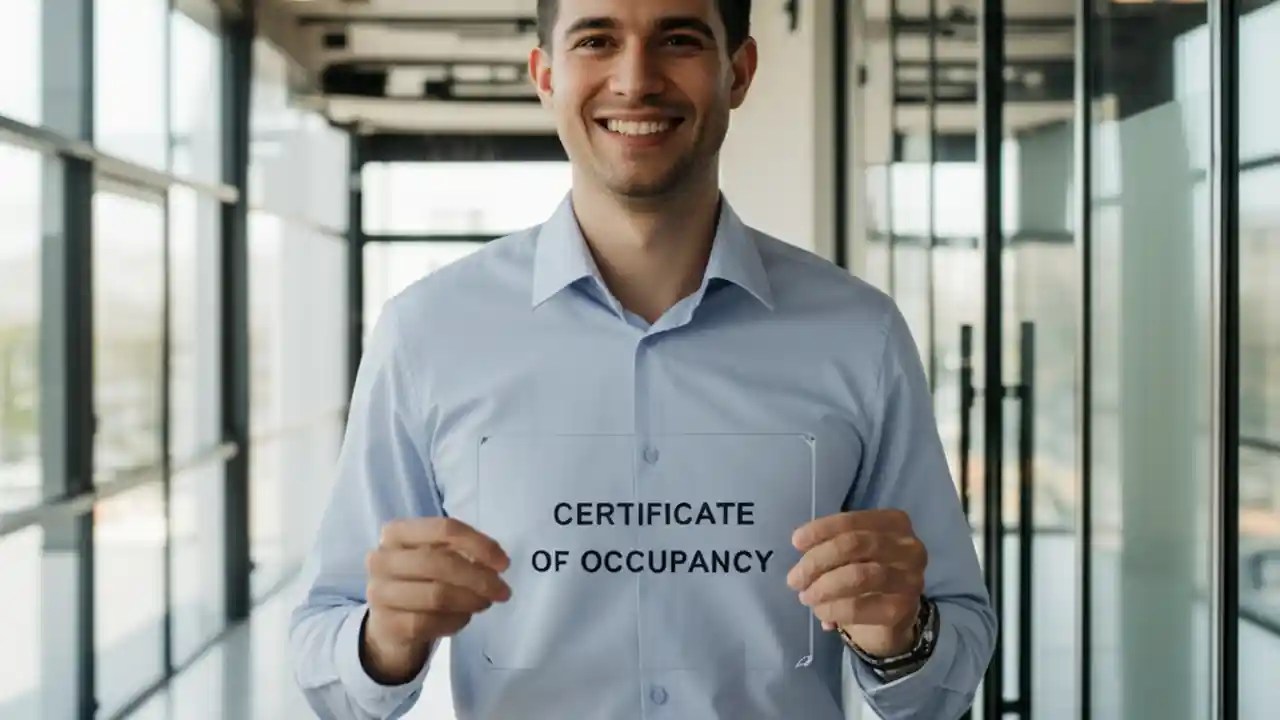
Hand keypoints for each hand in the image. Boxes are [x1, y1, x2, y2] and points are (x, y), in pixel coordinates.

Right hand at [362, 517, 511, 682]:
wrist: (389, 623)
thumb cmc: (419, 580)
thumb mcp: (437, 556)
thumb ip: (463, 552)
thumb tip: (497, 563)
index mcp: (396, 532)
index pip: (444, 529)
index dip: (479, 545)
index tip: (504, 563)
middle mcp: (382, 559)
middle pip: (439, 563)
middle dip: (479, 578)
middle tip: (503, 590)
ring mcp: (379, 592)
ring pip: (436, 596)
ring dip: (470, 601)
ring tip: (484, 603)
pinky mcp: (386, 624)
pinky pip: (429, 623)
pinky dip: (455, 621)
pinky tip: (464, 618)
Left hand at [787, 509, 926, 657]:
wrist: (892, 618)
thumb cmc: (867, 575)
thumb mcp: (850, 553)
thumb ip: (830, 544)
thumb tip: (801, 545)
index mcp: (894, 523)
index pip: (852, 521)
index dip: (820, 530)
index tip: (796, 542)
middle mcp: (909, 547)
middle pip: (853, 545)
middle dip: (817, 561)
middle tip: (795, 579)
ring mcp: (910, 579)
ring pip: (858, 576)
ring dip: (824, 587)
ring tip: (806, 596)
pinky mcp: (903, 609)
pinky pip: (859, 607)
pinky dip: (833, 609)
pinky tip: (821, 612)